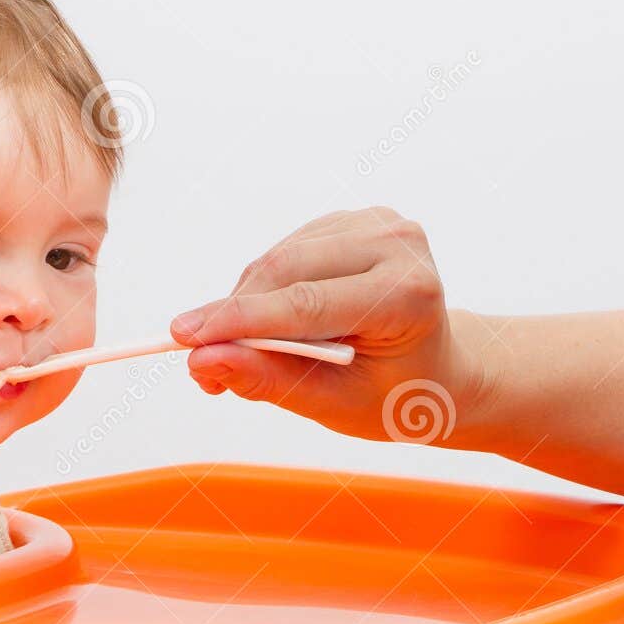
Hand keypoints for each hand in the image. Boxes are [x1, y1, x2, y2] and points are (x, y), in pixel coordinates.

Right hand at [168, 208, 481, 442]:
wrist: (441, 370)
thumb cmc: (395, 394)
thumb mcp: (334, 404)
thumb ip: (267, 380)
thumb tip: (202, 361)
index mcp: (409, 294)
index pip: (305, 304)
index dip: (237, 321)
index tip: (182, 338)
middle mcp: (398, 244)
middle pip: (285, 271)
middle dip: (232, 315)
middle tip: (196, 360)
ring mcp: (378, 223)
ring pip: (278, 258)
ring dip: (244, 303)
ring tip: (237, 351)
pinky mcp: (355, 219)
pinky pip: (285, 251)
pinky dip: (263, 288)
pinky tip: (270, 321)